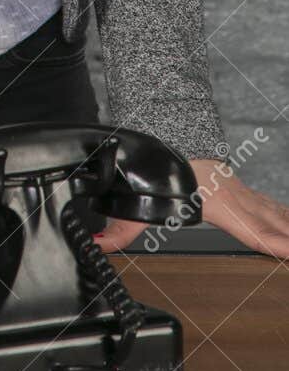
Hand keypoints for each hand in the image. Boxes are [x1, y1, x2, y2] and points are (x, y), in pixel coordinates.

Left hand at [94, 157, 288, 256]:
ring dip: (287, 227)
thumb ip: (121, 228)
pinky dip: (281, 215)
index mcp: (216, 202)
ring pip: (271, 213)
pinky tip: (287, 222)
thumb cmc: (159, 161)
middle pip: (269, 223)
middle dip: (288, 237)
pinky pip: (265, 204)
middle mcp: (234, 196)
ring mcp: (239, 190)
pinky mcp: (238, 186)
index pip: (249, 229)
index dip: (273, 242)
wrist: (168, 125)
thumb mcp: (137, 201)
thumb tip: (101, 245)